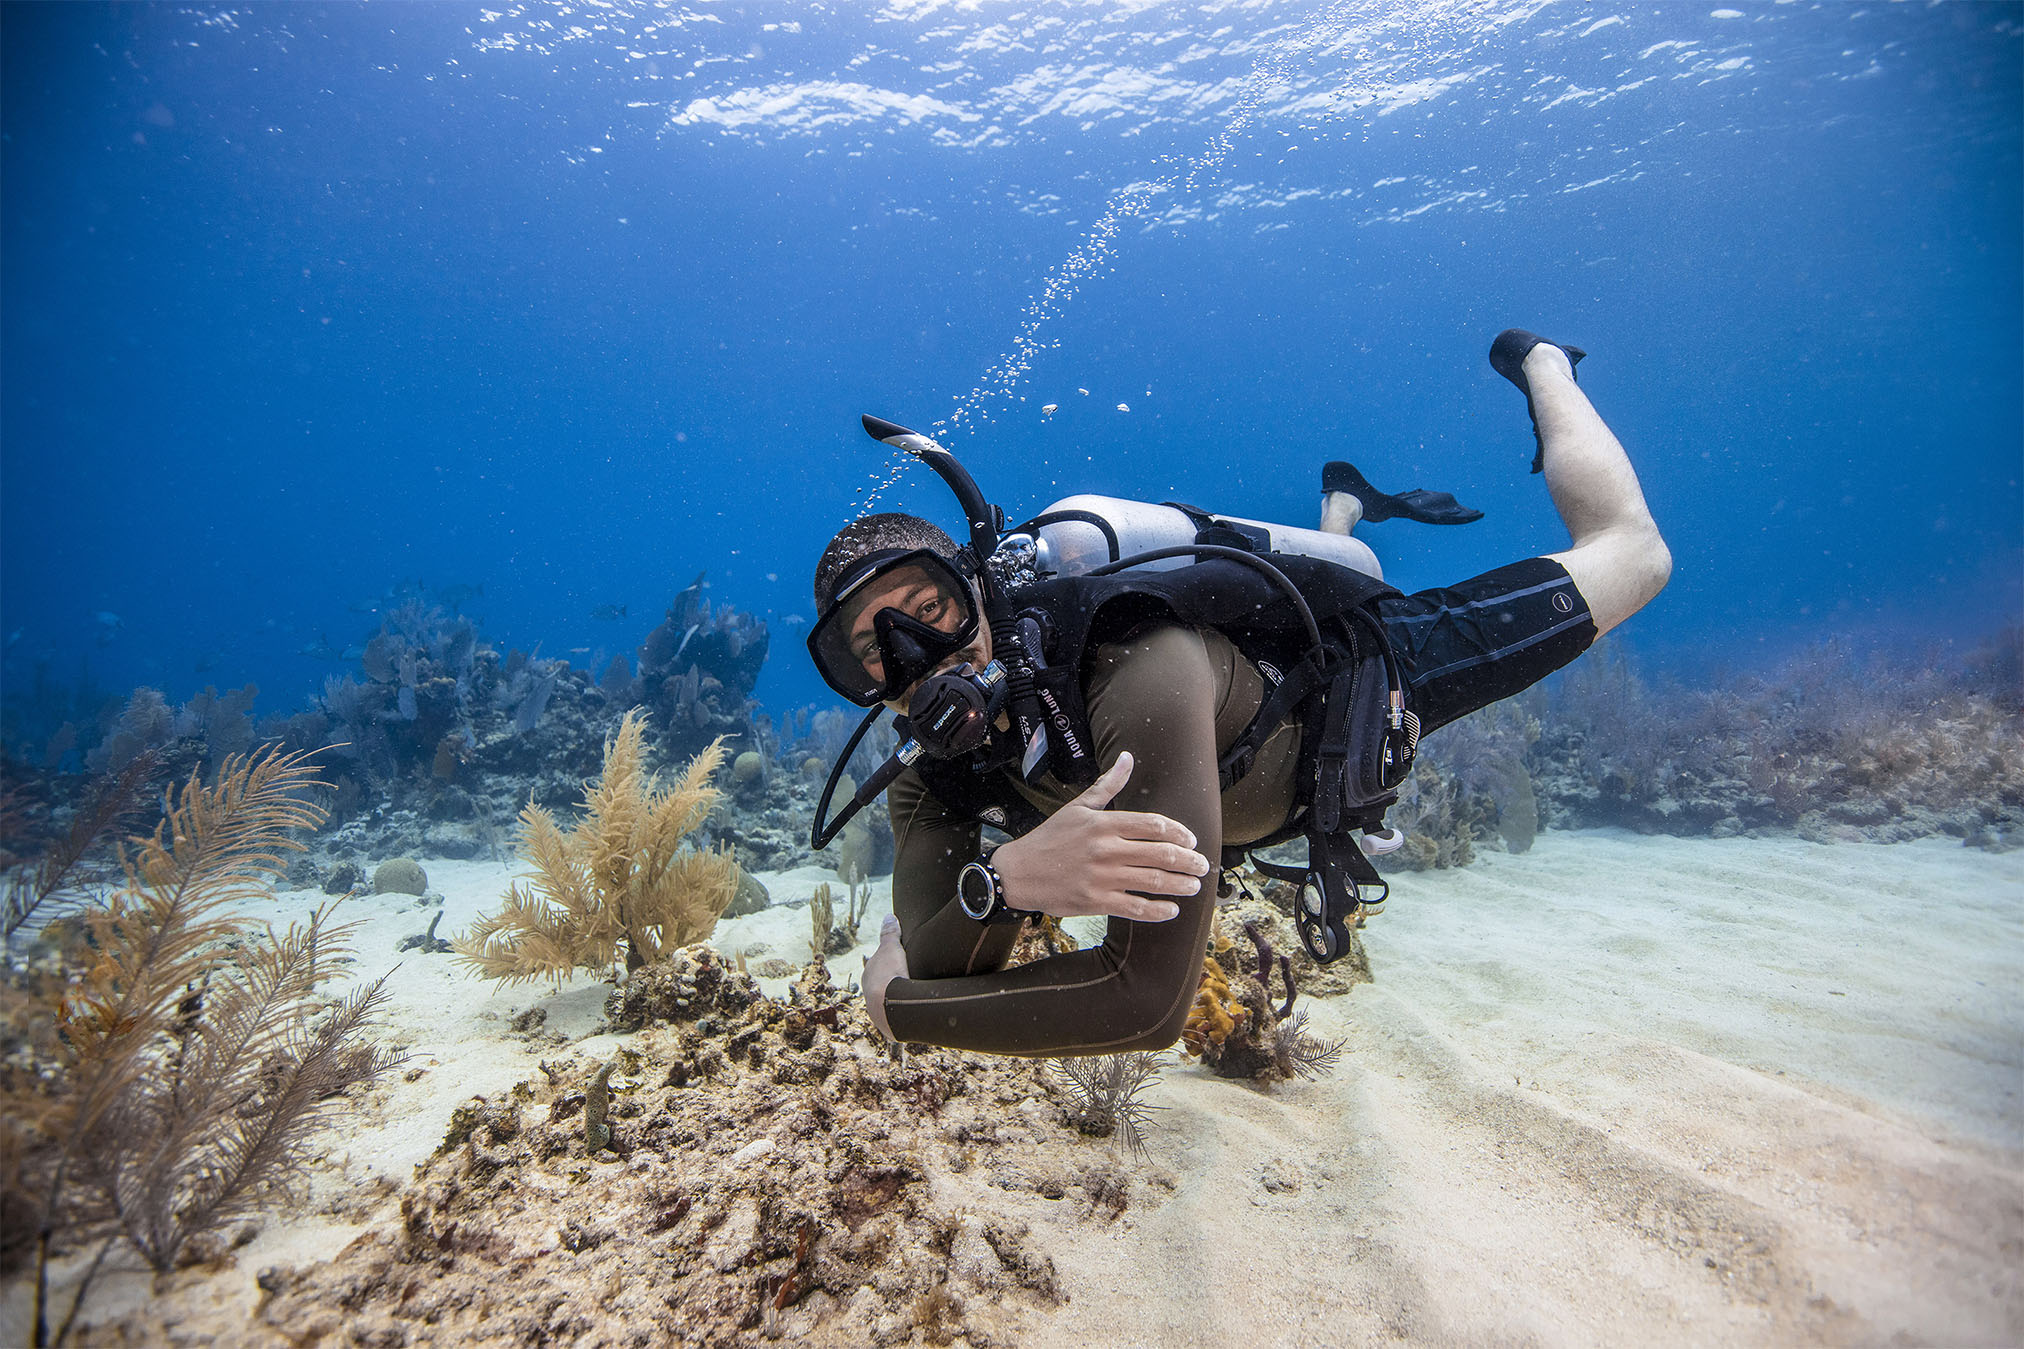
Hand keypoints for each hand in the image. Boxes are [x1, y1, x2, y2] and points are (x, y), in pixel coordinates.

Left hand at [862, 915, 907, 1042]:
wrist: (892, 1005)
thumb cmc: (889, 974)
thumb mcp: (891, 948)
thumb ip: (890, 933)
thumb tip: (888, 917)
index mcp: (869, 976)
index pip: (875, 967)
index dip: (883, 963)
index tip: (892, 962)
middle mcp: (869, 994)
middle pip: (879, 986)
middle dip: (889, 983)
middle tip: (903, 979)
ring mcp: (877, 1011)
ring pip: (886, 1003)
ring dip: (895, 1000)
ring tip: (910, 998)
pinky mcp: (889, 1025)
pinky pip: (896, 1017)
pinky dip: (902, 1013)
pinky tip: (911, 1013)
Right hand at [990, 751, 1207, 922]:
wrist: (1018, 873)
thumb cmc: (1049, 838)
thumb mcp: (1078, 807)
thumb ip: (1108, 785)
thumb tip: (1128, 757)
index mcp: (1104, 824)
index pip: (1153, 825)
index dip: (1179, 833)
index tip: (1191, 840)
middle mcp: (1106, 849)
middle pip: (1161, 854)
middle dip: (1189, 861)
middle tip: (1202, 866)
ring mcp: (1102, 877)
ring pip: (1154, 882)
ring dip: (1181, 885)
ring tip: (1194, 886)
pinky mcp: (1096, 902)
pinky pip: (1136, 908)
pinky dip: (1158, 910)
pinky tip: (1171, 909)